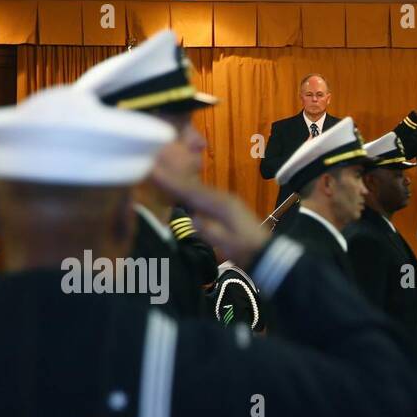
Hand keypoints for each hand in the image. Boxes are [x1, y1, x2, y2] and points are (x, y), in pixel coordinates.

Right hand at [150, 170, 270, 267]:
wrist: (266, 253)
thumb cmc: (247, 250)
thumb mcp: (229, 244)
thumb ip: (210, 231)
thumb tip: (194, 219)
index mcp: (221, 205)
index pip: (190, 191)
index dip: (170, 181)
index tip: (151, 170)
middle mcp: (222, 198)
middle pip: (192, 185)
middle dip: (171, 175)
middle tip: (150, 163)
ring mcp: (224, 201)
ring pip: (197, 189)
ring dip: (179, 181)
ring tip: (159, 172)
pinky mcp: (225, 208)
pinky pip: (202, 195)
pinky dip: (188, 191)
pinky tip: (180, 190)